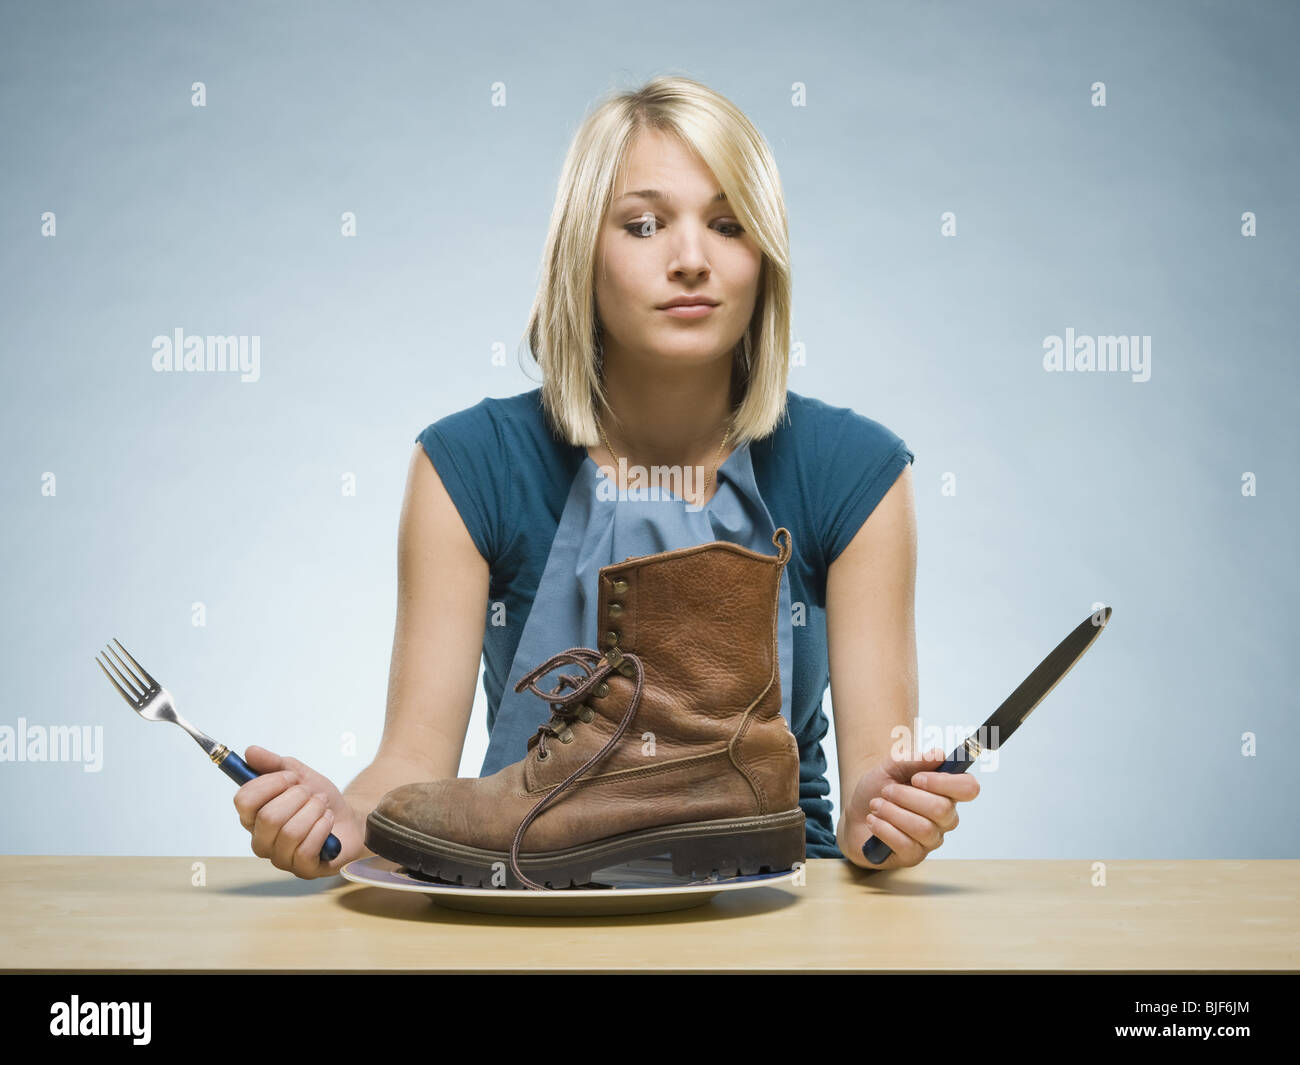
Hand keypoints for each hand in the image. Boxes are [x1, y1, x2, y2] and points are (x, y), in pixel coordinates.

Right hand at [233, 745, 364, 878]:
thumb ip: (274, 763)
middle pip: (268, 817)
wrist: (350, 817)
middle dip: (298, 797)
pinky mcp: (303, 869)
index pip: (243, 801)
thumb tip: (250, 751)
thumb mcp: (299, 774)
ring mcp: (281, 858)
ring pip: (290, 832)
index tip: (290, 777)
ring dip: (313, 811)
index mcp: (254, 817)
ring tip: (322, 806)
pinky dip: (322, 827)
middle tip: (311, 793)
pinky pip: (307, 848)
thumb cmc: (319, 799)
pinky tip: (328, 821)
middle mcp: (261, 841)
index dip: (269, 784)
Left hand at [839, 747, 980, 869]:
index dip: (946, 782)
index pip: (969, 788)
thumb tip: (938, 755)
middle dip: (906, 796)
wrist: (856, 811)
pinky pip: (905, 845)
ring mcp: (931, 840)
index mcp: (946, 792)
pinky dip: (883, 828)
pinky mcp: (913, 857)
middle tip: (886, 791)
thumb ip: (913, 759)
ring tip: (876, 805)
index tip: (917, 778)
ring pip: (923, 828)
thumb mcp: (890, 766)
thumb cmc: (879, 788)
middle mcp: (945, 818)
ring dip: (892, 812)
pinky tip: (873, 820)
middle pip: (942, 809)